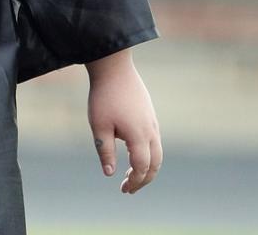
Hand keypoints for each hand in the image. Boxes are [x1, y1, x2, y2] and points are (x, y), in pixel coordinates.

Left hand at [86, 49, 161, 193]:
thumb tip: (109, 173)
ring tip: (131, 175)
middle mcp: (151, 131)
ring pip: (158, 153)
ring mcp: (153, 123)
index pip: (142, 167)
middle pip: (155, 164)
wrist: (114, 68)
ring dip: (147, 167)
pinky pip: (155, 141)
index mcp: (139, 136)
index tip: (123, 190)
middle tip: (128, 189)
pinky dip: (148, 154)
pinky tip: (134, 154)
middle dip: (143, 179)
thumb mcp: (99, 126)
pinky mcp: (150, 115)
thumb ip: (105, 150)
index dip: (134, 181)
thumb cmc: (103, 96)